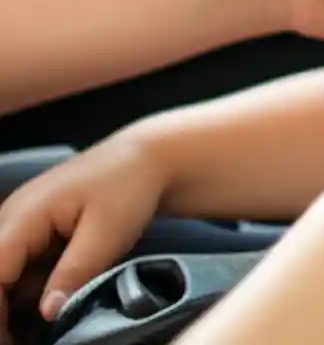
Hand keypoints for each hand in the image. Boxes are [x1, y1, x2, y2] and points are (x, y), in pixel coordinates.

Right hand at [0, 136, 165, 331]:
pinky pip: (23, 268)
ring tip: (38, 330)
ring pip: (6, 275)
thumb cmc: (129, 187)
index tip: (8, 339)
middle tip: (20, 341)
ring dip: (16, 303)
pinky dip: (33, 289)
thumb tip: (47, 312)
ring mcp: (23, 224)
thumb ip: (75, 272)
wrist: (147, 158)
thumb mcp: (108, 233)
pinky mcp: (37, 232)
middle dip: (1, 311)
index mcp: (25, 214)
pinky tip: (55, 305)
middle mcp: (14, 218)